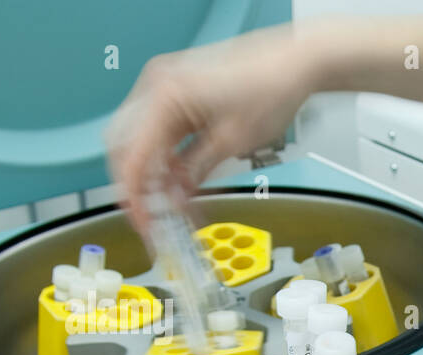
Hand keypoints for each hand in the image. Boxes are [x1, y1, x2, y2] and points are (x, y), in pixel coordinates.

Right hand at [106, 24, 316, 234]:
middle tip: (155, 217)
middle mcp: (156, 85)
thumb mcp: (232, 142)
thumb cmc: (272, 88)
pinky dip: (169, 156)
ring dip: (155, 172)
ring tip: (177, 203)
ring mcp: (166, 84)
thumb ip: (196, 172)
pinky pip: (162, 129)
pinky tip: (184, 179)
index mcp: (163, 96)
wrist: (295, 60)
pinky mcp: (180, 90)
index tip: (146, 225)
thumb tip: (175, 199)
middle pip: (126, 146)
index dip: (136, 198)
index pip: (132, 158)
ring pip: (142, 139)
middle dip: (139, 185)